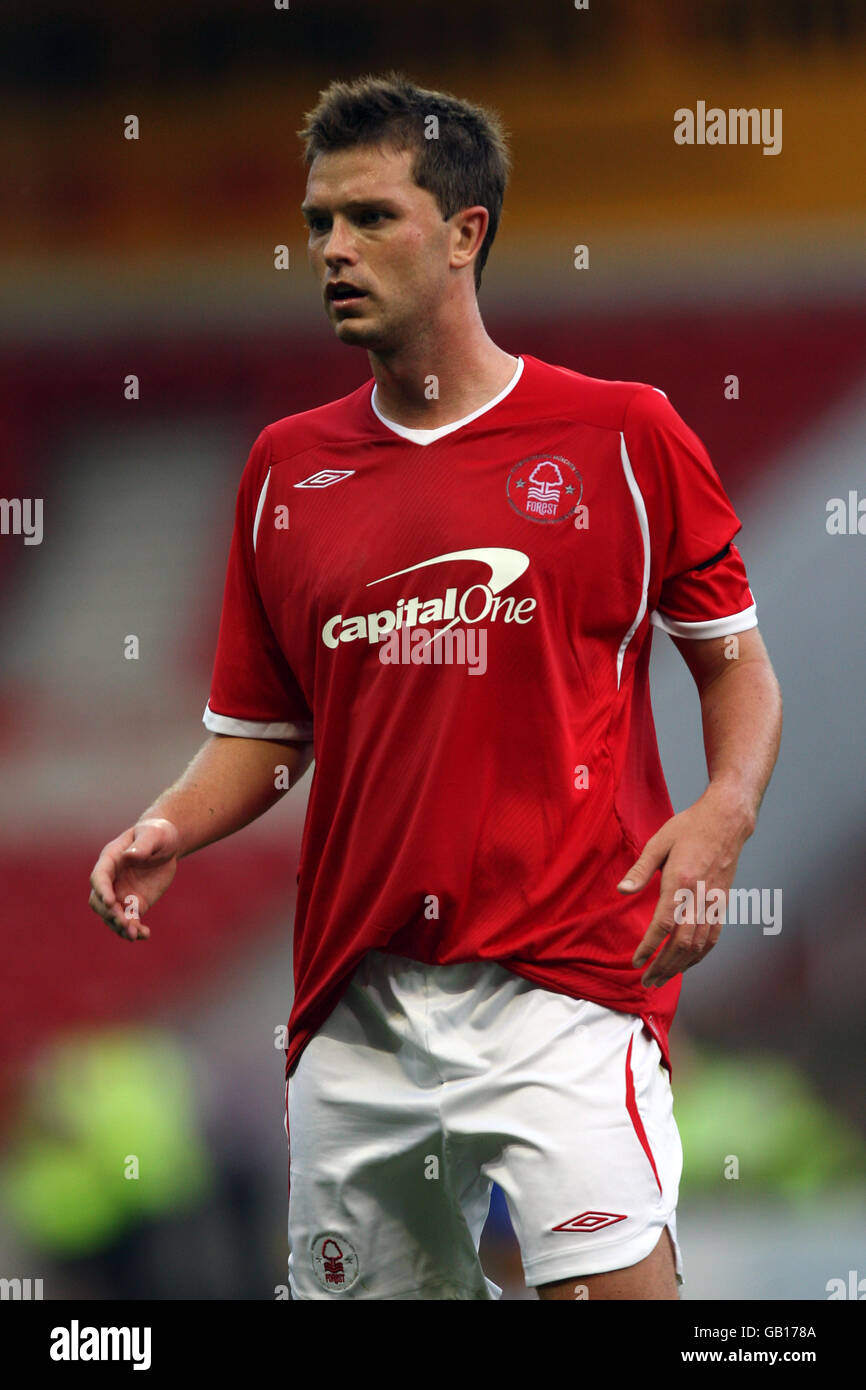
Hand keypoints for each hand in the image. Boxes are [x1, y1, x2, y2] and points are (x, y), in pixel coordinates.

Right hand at [88, 818, 179, 940]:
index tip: (109, 902)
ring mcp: (121, 894)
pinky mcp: (134, 904)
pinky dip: (135, 930)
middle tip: (125, 922)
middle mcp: (111, 880)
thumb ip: (142, 845)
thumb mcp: (153, 834)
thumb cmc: (157, 833)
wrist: (166, 844)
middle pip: (100, 901)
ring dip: (120, 927)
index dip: (102, 890)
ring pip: (112, 916)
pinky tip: (145, 935)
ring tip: (134, 935)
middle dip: (110, 913)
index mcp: (110, 859)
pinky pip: (130, 920)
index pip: (99, 877)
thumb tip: (130, 856)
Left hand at [617, 784, 755, 987]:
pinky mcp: (722, 903)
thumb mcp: (658, 843)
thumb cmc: (689, 828)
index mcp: (680, 882)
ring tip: (663, 978)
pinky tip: (687, 963)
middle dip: (664, 966)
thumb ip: (639, 870)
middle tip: (647, 982)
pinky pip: (713, 936)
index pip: (664, 925)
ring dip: (680, 966)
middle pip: (682, 943)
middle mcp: (700, 896)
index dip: (649, 947)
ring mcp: (714, 901)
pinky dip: (699, 955)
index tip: (636, 963)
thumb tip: (621, 891)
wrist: (726, 821)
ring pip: (699, 944)